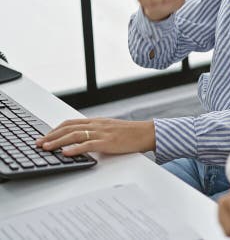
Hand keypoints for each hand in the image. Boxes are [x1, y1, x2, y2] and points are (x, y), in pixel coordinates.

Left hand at [35, 118, 155, 155]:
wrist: (146, 133)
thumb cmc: (130, 134)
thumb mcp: (110, 130)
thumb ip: (96, 133)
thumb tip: (81, 141)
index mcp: (96, 121)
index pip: (70, 123)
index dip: (55, 129)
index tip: (44, 136)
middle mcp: (97, 125)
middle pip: (68, 127)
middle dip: (51, 135)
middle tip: (39, 143)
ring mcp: (102, 133)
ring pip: (74, 135)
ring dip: (58, 141)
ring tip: (46, 147)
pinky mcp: (108, 142)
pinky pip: (88, 144)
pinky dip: (75, 148)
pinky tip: (66, 152)